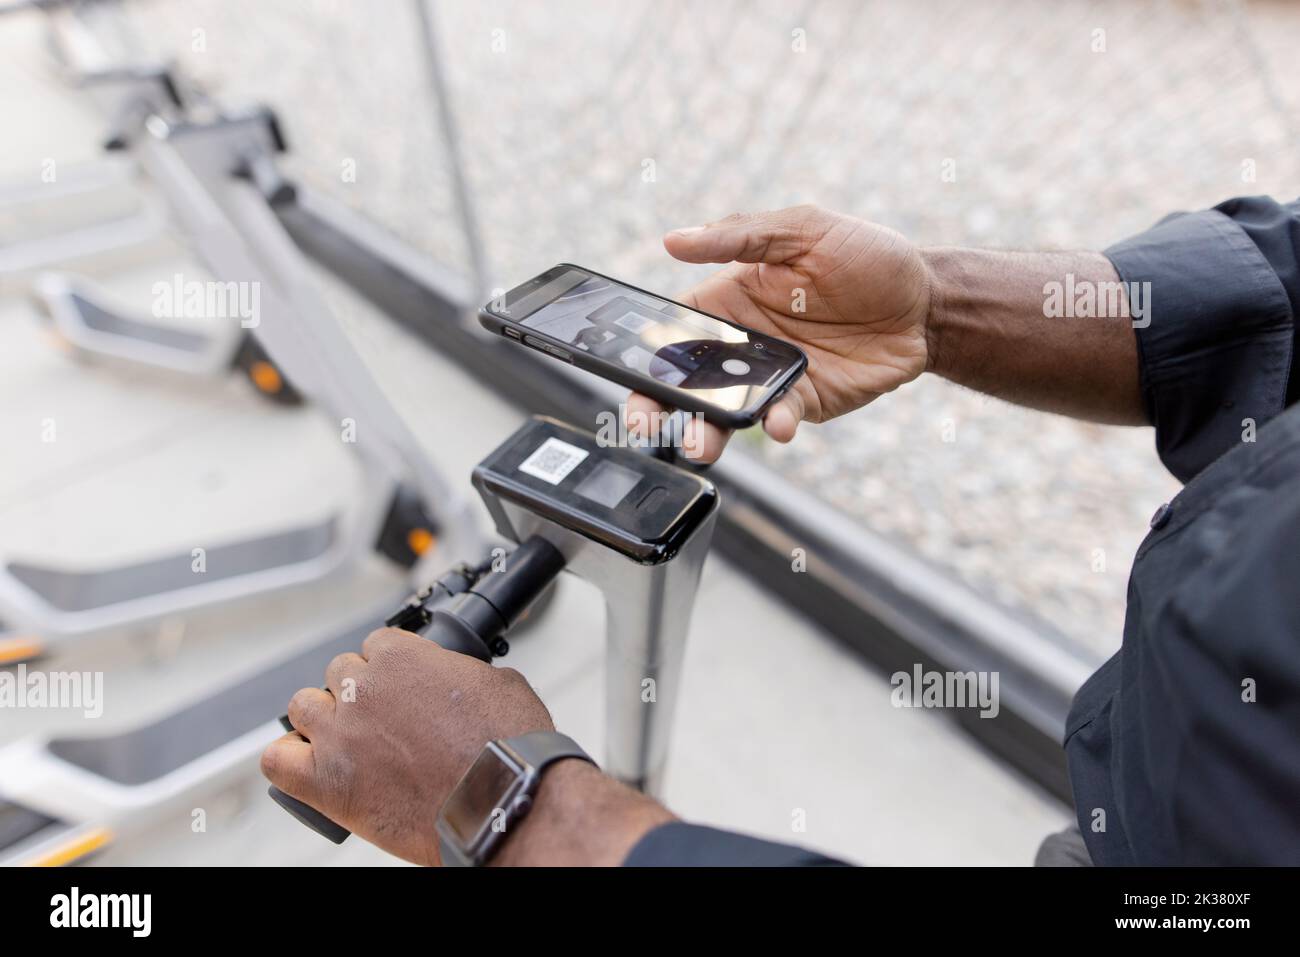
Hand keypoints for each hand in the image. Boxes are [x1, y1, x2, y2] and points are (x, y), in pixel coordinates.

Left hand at [260, 627, 554, 865]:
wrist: (502, 801)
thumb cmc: (508, 748)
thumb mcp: (498, 684)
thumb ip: (462, 672)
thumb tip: (457, 678)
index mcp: (400, 656)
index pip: (375, 646)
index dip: (391, 671)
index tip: (403, 691)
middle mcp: (362, 689)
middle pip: (339, 674)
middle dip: (360, 694)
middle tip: (386, 723)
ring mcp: (340, 735)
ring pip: (303, 707)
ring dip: (323, 720)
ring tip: (349, 743)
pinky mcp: (326, 784)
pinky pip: (278, 761)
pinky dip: (289, 762)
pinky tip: (311, 768)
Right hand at [626, 205, 932, 462]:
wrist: (927, 300)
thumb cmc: (865, 254)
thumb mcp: (803, 229)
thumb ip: (739, 235)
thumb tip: (674, 240)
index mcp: (728, 299)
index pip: (671, 331)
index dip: (643, 354)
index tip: (625, 373)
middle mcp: (741, 345)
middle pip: (687, 382)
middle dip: (660, 408)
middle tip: (646, 426)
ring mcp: (771, 378)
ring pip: (725, 412)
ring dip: (708, 431)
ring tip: (700, 445)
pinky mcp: (805, 403)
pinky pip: (779, 419)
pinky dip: (774, 425)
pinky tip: (778, 424)